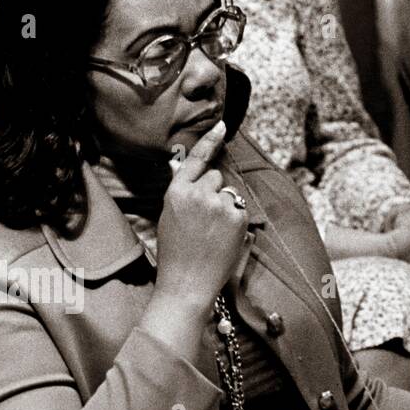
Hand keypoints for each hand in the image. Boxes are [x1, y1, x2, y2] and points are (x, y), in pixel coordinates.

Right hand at [153, 121, 247, 312]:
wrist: (187, 284)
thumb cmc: (174, 254)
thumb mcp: (169, 217)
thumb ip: (181, 192)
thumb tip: (185, 168)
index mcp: (176, 193)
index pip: (196, 159)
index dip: (210, 141)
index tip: (222, 125)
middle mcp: (198, 193)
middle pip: (216, 178)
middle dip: (214, 193)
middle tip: (203, 221)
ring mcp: (219, 204)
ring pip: (229, 194)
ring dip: (225, 208)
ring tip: (212, 234)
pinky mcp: (237, 216)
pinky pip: (240, 209)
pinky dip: (235, 221)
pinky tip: (223, 239)